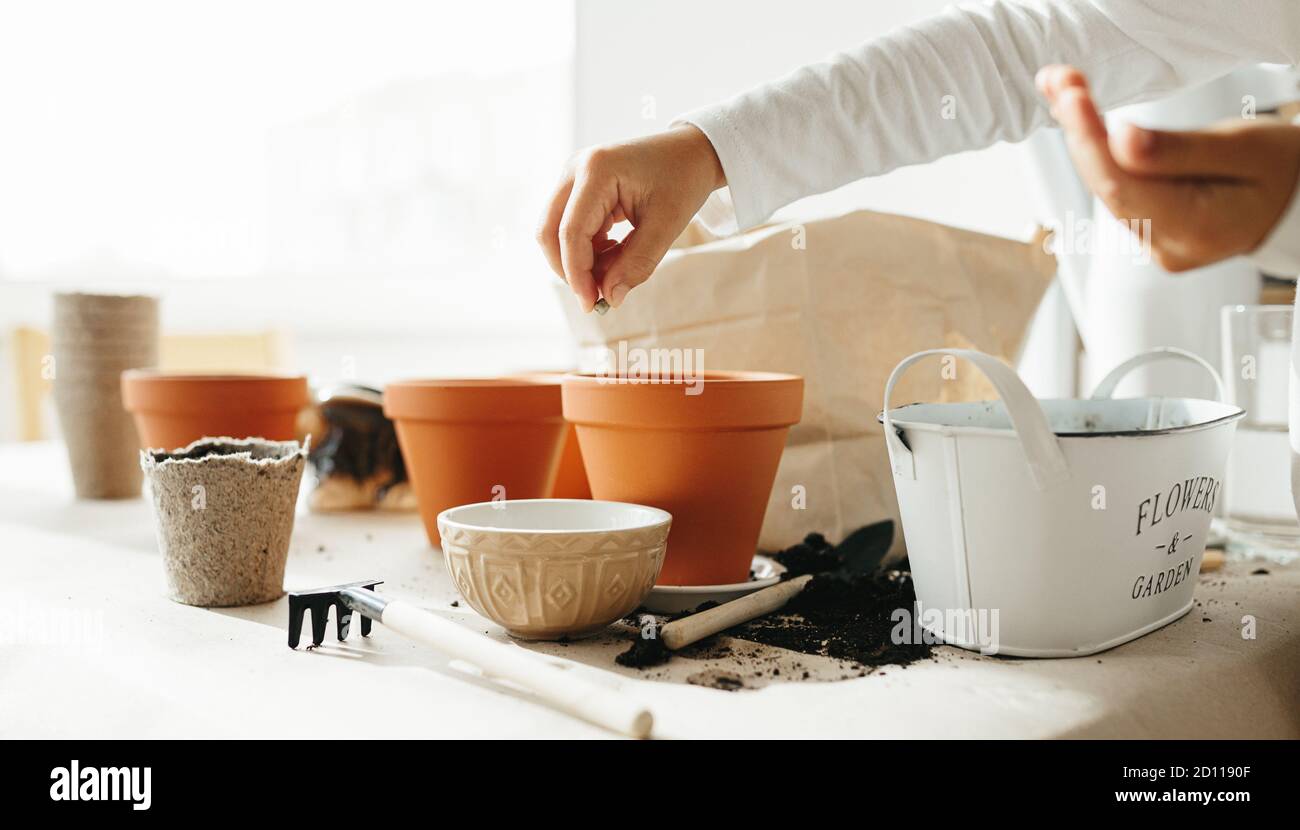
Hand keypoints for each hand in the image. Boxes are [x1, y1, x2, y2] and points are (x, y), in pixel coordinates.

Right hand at [536, 124, 724, 310]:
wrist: (691, 151)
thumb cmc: (682, 179)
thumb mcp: (666, 225)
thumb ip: (637, 263)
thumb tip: (610, 299)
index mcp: (596, 170)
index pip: (571, 232)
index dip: (577, 274)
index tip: (593, 304)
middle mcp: (576, 168)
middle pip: (549, 231)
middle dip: (569, 269)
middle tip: (596, 297)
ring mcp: (573, 176)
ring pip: (556, 231)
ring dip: (580, 260)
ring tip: (616, 268)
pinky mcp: (578, 187)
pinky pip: (569, 226)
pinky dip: (587, 249)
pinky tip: (615, 252)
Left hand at [1036, 64, 1299, 271]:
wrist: (1295, 201)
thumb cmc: (1281, 170)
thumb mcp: (1243, 148)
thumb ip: (1180, 150)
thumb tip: (1121, 139)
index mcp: (1198, 229)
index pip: (1125, 186)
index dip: (1091, 141)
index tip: (1072, 98)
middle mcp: (1168, 246)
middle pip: (1109, 185)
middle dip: (1079, 129)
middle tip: (1059, 80)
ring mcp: (1154, 242)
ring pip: (1106, 185)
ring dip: (1082, 135)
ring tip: (1064, 87)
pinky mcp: (1147, 230)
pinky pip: (1115, 187)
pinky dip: (1097, 150)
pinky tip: (1079, 117)